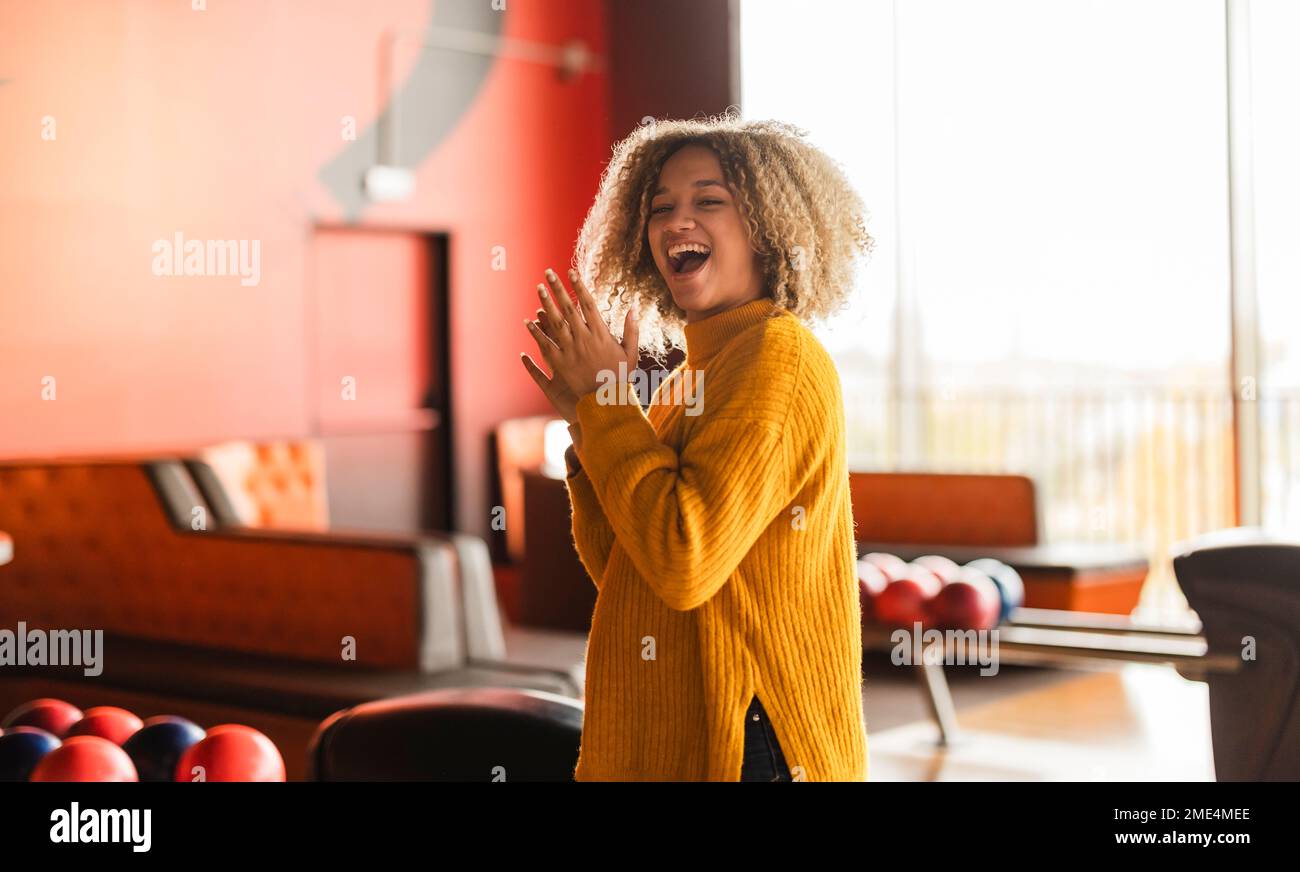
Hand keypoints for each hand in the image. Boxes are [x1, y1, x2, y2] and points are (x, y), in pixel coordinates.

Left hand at [521, 267, 638, 416]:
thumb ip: (632, 330)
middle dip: (558, 289)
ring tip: (539, 288)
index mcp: (601, 335)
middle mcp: (584, 340)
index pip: (588, 304)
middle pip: (568, 309)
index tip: (571, 272)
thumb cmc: (621, 378)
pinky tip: (529, 320)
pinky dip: (537, 332)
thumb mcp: (631, 354)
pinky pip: (545, 344)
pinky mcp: (560, 364)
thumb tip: (634, 307)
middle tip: (548, 273)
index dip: (579, 287)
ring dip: (546, 304)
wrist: (606, 403)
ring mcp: (570, 351)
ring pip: (555, 323)